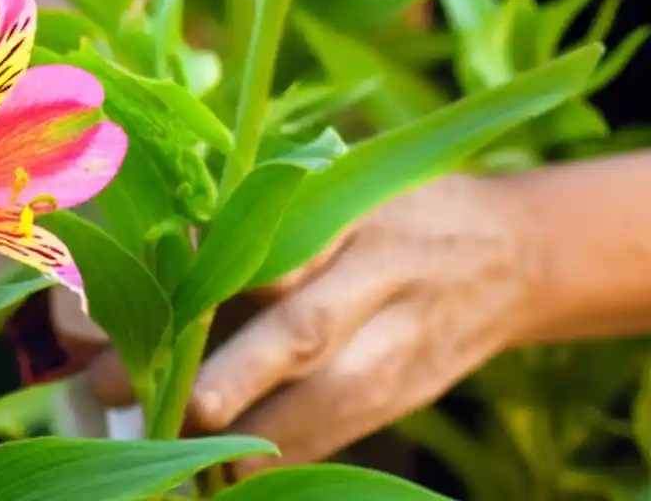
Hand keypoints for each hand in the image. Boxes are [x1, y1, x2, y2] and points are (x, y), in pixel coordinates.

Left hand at [55, 174, 544, 474]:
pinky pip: (335, 436)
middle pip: (303, 334)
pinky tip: (221, 469)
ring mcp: (402, 350)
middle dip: (226, 375)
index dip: (212, 285)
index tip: (151, 308)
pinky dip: (279, 458)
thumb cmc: (397, 210)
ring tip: (171, 445)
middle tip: (147, 398)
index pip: (281, 253)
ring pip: (323, 404)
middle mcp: (384, 286)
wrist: (513, 258)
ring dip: (244, 434)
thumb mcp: (340, 191)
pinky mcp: (405, 399)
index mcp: (357, 219)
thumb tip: (165, 263)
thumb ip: (265, 225)